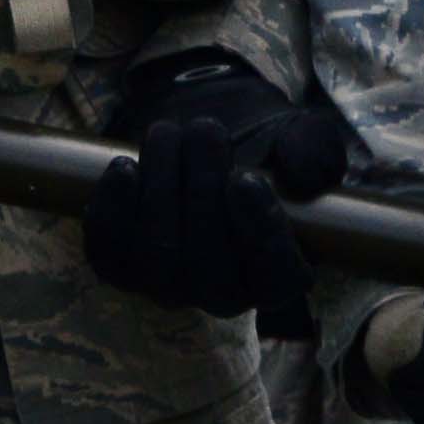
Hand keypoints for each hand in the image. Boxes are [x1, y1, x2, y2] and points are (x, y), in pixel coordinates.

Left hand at [84, 52, 348, 334]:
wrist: (206, 144)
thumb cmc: (262, 149)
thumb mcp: (300, 141)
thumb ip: (314, 152)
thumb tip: (305, 174)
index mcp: (280, 275)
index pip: (276, 276)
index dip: (260, 233)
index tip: (245, 179)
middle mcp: (224, 295)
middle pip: (208, 267)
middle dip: (201, 189)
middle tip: (205, 128)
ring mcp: (169, 288)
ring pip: (157, 256)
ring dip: (159, 186)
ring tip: (167, 132)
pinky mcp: (122, 270)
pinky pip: (108, 254)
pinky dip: (111, 210)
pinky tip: (123, 167)